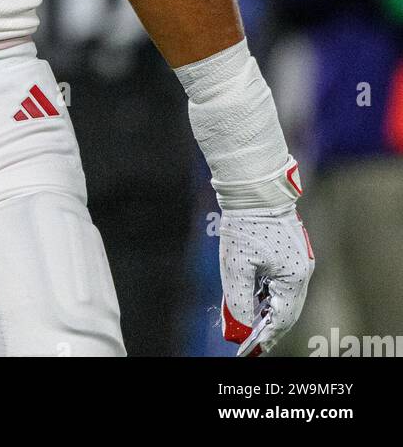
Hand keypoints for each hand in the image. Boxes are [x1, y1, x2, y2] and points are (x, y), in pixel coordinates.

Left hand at [219, 207, 313, 355]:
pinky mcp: (289, 251)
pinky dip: (267, 293)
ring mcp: (297, 260)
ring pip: (283, 295)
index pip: (281, 319)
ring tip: (248, 325)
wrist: (253, 188)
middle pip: (286, 310)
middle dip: (266, 327)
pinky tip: (254, 299)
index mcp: (295, 277)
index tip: (246, 350)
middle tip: (248, 343)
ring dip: (266, 311)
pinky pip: (280, 281)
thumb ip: (239, 301)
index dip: (263, 337)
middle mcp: (302, 271)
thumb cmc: (246, 224)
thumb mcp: (236, 266)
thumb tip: (240, 328)